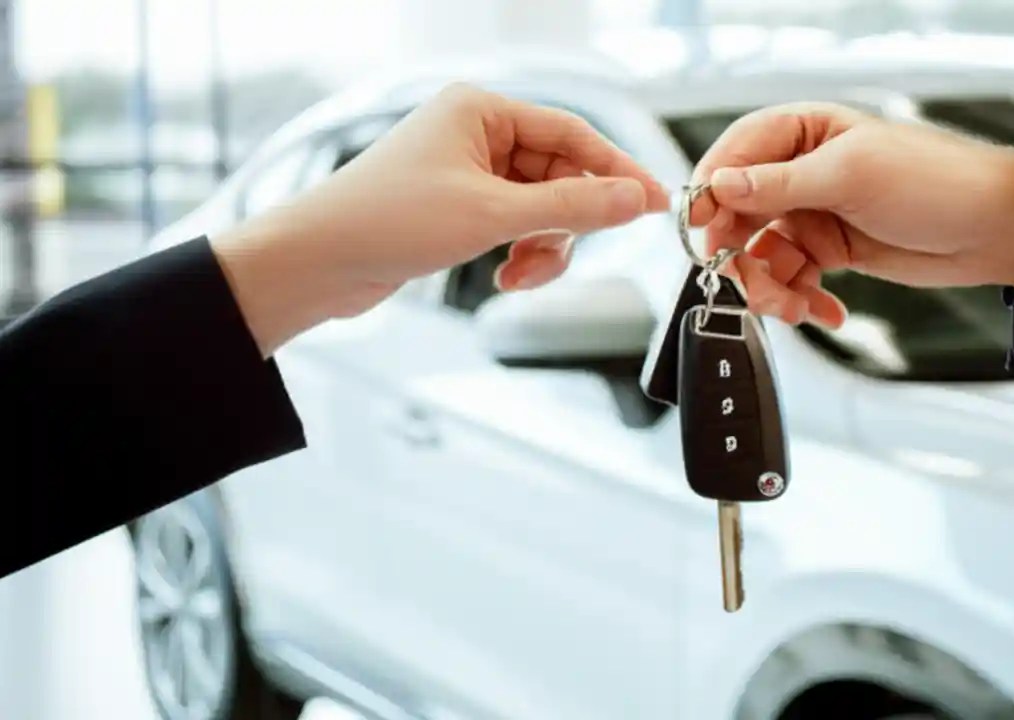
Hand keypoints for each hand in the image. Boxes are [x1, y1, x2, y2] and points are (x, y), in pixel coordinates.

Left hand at [212, 83, 666, 355]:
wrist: (317, 263)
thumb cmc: (384, 220)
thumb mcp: (492, 215)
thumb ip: (572, 207)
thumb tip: (634, 199)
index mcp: (481, 110)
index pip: (572, 134)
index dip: (618, 171)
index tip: (655, 203)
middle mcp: (475, 134)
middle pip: (560, 174)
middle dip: (567, 223)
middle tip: (573, 252)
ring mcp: (467, 172)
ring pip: (541, 208)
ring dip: (543, 246)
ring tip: (521, 273)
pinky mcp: (459, 208)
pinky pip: (516, 226)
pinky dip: (521, 253)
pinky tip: (505, 276)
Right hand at [690, 102, 1013, 327]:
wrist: (995, 229)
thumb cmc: (939, 182)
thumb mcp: (852, 175)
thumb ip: (780, 182)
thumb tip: (721, 184)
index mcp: (806, 131)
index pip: (736, 154)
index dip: (710, 187)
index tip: (697, 222)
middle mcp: (803, 172)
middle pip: (739, 213)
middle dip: (741, 254)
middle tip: (753, 285)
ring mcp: (814, 213)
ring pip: (761, 255)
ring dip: (772, 288)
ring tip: (797, 308)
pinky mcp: (829, 251)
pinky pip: (792, 279)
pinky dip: (802, 300)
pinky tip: (824, 311)